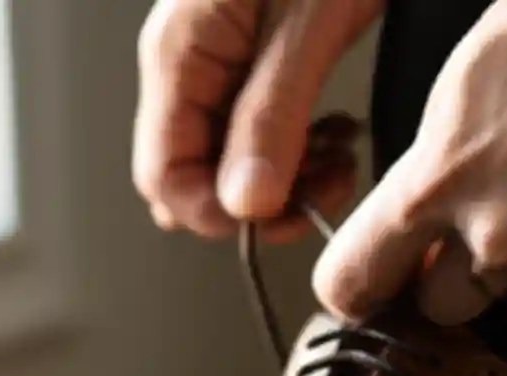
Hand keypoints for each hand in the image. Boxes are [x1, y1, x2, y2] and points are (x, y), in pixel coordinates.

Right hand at [133, 0, 381, 240]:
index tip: (278, 219)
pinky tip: (339, 136)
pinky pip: (263, 131)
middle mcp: (189, 64)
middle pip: (198, 175)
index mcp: (179, 53)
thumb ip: (271, 114)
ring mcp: (221, 63)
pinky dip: (302, 149)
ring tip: (342, 159)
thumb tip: (245, 204)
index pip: (164, 175)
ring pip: (235, 160)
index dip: (216, 213)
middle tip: (324, 189)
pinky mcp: (259, 60)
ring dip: (290, 178)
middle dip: (261, 199)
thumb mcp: (307, 26)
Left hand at [312, 0, 506, 322]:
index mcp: (438, 183)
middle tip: (494, 220)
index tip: (365, 292)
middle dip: (459, 274)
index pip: (353, 283)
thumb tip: (408, 241)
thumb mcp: (460, 94)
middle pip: (446, 307)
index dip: (357, 289)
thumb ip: (428, 178)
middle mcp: (501, 234)